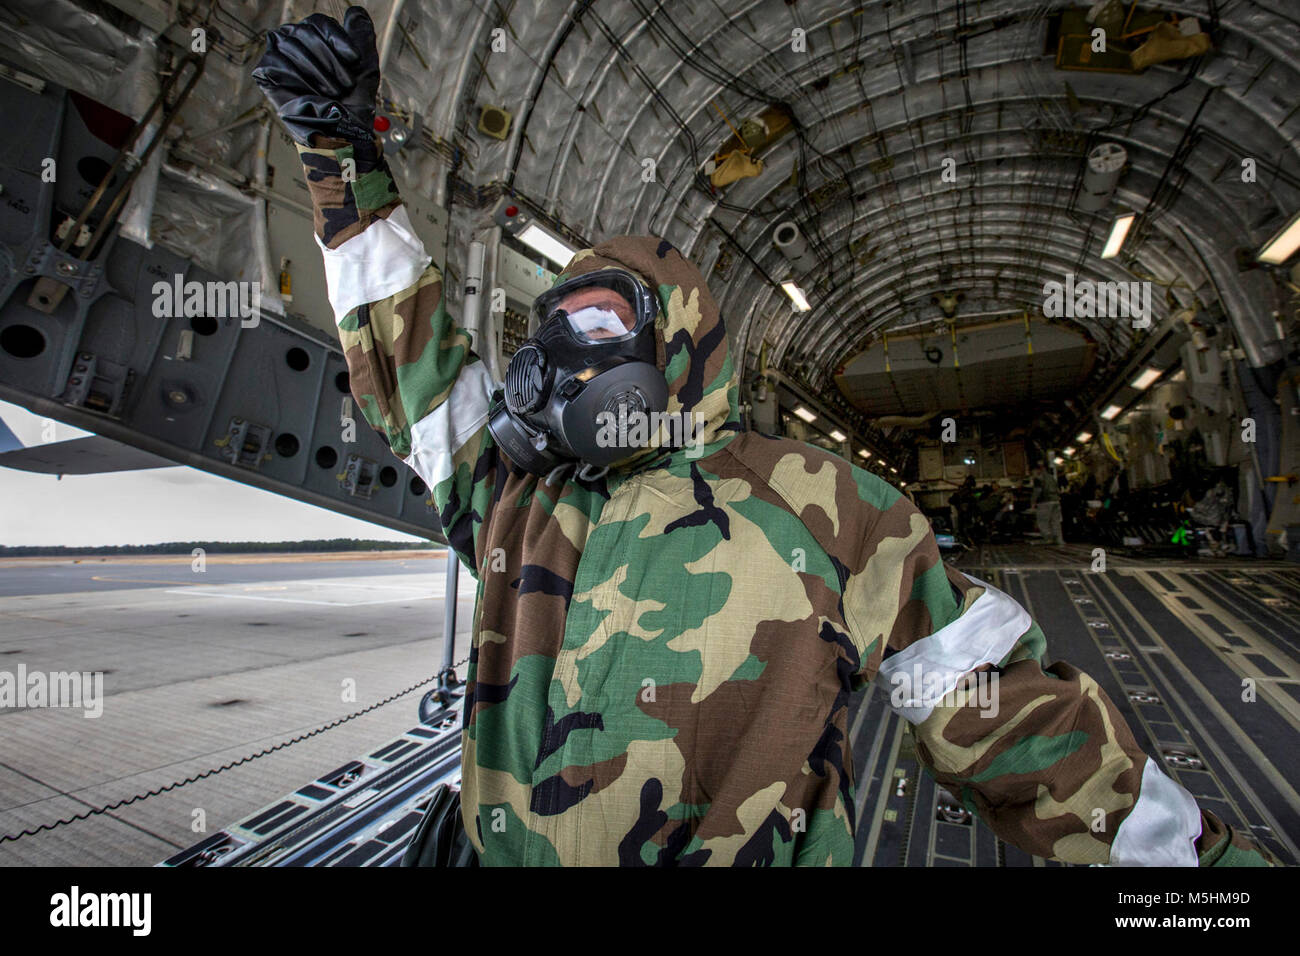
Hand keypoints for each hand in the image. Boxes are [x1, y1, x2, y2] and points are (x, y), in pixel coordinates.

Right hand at [252, 5, 379, 145]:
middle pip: (305, 30)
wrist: (342, 131)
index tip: (354, 60)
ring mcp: (279, 56)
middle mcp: (294, 43)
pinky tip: (310, 94)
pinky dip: (299, 79)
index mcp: (315, 39)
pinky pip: (278, 61)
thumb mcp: (365, 65)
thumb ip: (361, 35)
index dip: (337, 39)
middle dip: (330, 60)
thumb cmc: (353, 103)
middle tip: (344, 84)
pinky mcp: (266, 72)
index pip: (319, 23)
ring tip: (331, 93)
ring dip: (318, 72)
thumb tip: (357, 12)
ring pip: (293, 43)